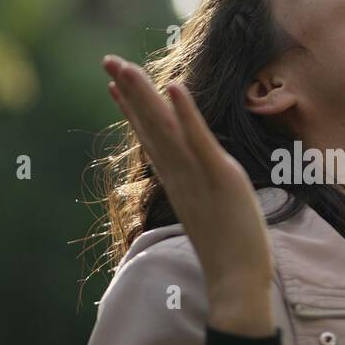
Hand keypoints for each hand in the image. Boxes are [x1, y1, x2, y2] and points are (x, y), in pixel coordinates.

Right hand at [104, 55, 274, 335]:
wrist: (236, 282)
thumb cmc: (229, 253)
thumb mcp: (210, 214)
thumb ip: (200, 193)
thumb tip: (196, 183)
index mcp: (178, 181)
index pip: (150, 138)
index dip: (133, 110)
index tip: (115, 86)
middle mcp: (180, 174)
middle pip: (150, 126)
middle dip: (130, 92)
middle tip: (108, 61)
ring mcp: (197, 175)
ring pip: (165, 128)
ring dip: (145, 95)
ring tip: (126, 66)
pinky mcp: (220, 177)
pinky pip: (199, 140)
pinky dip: (185, 113)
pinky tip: (173, 87)